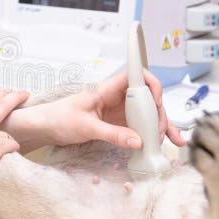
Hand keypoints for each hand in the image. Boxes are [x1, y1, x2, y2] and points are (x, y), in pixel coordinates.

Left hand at [40, 70, 183, 149]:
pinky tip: (161, 143)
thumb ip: (111, 134)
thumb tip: (137, 141)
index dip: (150, 82)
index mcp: (107, 89)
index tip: (156, 99)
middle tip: (159, 130)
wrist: (46, 127)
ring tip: (173, 139)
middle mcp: (117, 97)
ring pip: (147, 113)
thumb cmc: (59, 118)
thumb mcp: (86, 127)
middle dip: (159, 111)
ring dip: (161, 124)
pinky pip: (140, 126)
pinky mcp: (119, 123)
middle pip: (147, 97)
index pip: (134, 75)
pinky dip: (151, 134)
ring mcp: (119, 111)